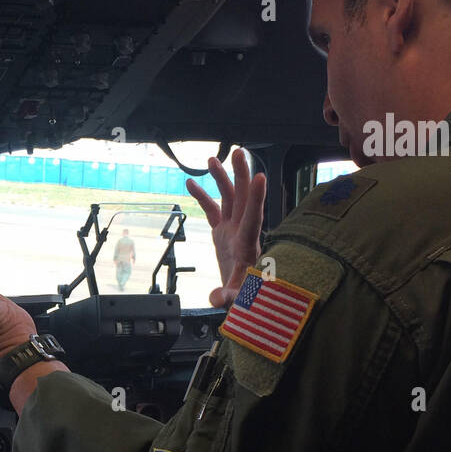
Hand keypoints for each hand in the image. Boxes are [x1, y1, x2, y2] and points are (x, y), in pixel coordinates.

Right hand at [185, 149, 266, 307]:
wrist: (243, 296)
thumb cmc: (244, 295)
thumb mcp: (238, 298)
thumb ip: (229, 297)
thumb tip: (217, 299)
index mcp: (247, 245)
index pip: (253, 218)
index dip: (256, 198)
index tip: (260, 177)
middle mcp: (242, 232)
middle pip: (243, 199)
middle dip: (241, 175)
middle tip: (238, 152)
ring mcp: (232, 230)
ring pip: (229, 199)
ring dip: (222, 178)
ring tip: (211, 159)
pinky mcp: (222, 233)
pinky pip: (212, 210)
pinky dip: (202, 196)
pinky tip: (190, 183)